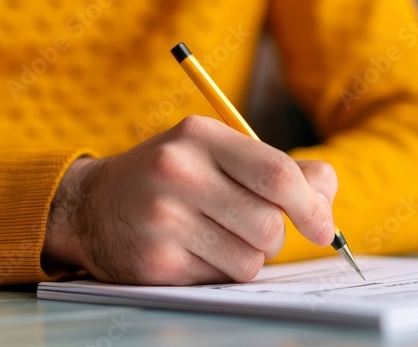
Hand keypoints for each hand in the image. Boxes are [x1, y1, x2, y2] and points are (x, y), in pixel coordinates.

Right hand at [41, 115, 336, 284]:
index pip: (278, 174)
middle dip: (274, 236)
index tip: (323, 227)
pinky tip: (193, 251)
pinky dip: (219, 271)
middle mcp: (178, 173)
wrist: (91, 205)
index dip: (311, 206)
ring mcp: (162, 219)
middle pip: (269, 224)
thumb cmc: (174, 178)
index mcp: (202, 137)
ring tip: (218, 237)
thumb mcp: (220, 154)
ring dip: (248, 257)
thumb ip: (280, 169)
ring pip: (250, 259)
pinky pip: (221, 279)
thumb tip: (326, 199)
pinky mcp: (154, 261)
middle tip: (252, 228)